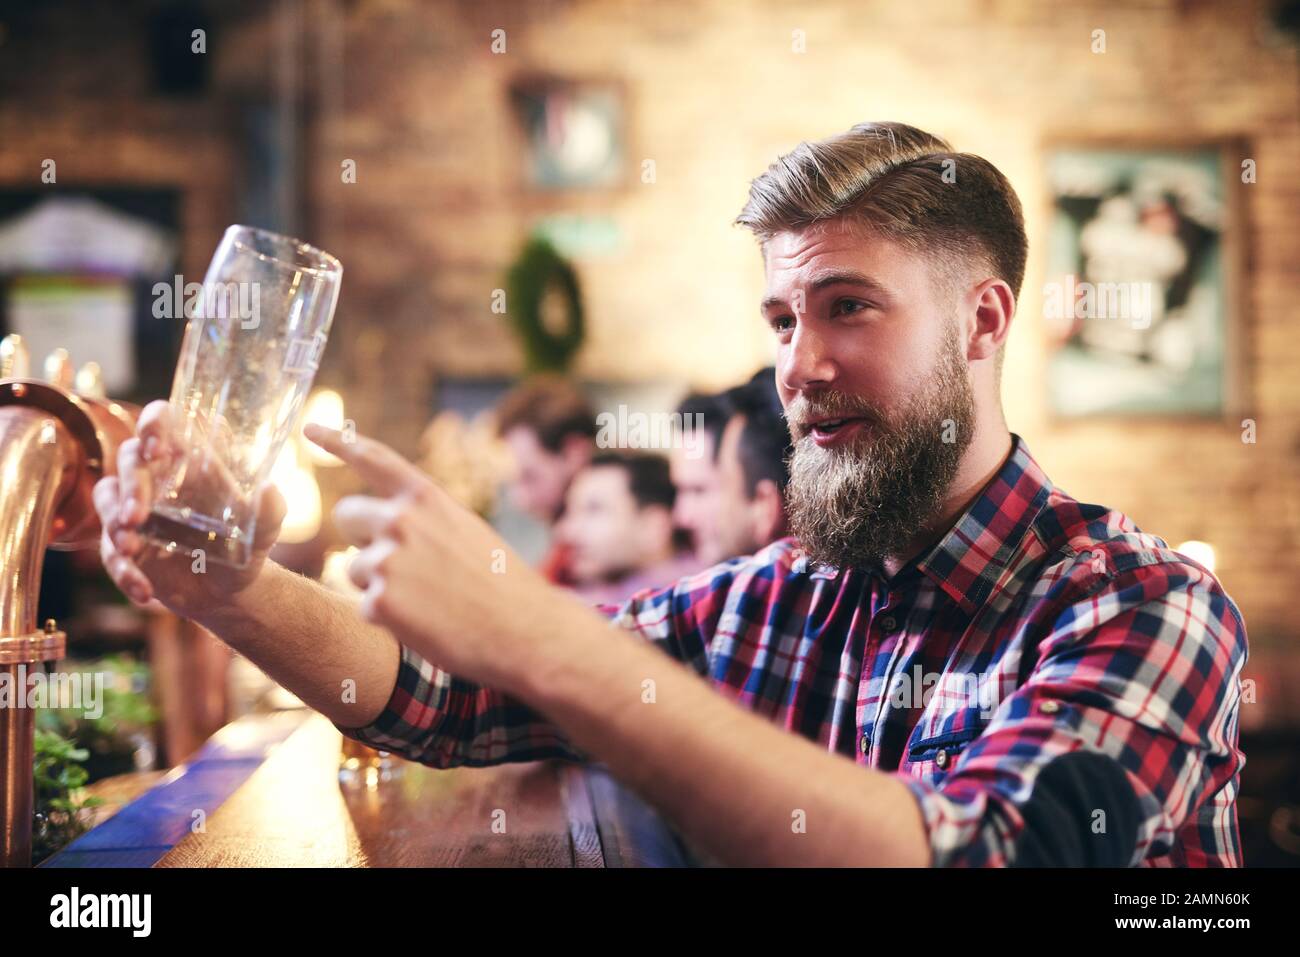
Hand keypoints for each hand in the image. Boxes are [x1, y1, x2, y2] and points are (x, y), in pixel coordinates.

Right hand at [94, 400, 285, 619]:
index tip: (158, 446)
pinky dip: (124, 572)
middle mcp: (158, 477)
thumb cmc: (246, 545)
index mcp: (190, 460)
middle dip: (131, 484)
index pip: (164, 421)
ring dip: (115, 523)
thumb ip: (269, 511)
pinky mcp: (123, 544)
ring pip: (108, 498)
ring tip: (131, 549)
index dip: (155, 424)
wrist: (231, 592)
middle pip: (129, 459)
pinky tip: (144, 590)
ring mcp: (136, 510)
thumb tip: (270, 490)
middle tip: (138, 515)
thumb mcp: (263, 530)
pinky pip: (110, 552)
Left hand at [305, 423, 556, 687]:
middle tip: (397, 563)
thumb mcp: (467, 532)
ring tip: (427, 601)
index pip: (373, 458)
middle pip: (346, 515)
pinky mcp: (379, 603)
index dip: (338, 441)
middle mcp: (402, 521)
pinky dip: (390, 620)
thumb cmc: (503, 586)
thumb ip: (424, 520)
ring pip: (355, 568)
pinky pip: (365, 607)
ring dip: (379, 584)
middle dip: (361, 536)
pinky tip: (426, 624)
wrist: (527, 632)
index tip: (310, 430)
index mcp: (428, 499)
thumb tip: (384, 525)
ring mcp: (387, 561)